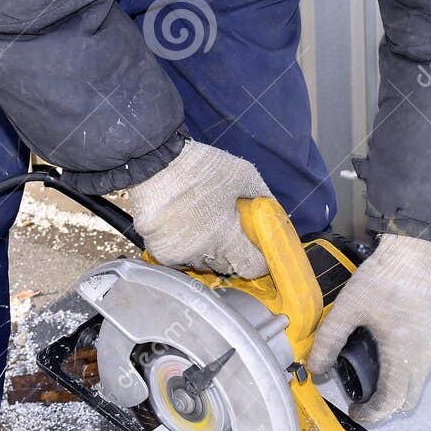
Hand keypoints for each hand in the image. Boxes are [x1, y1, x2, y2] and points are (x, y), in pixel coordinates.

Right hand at [127, 140, 271, 277]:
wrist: (155, 162)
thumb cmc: (199, 167)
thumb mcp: (242, 174)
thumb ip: (262, 196)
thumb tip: (275, 213)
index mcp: (226, 236)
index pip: (251, 268)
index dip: (258, 261)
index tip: (257, 252)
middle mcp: (203, 251)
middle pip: (226, 268)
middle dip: (232, 254)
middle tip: (227, 232)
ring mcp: (180, 255)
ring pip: (202, 264)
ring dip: (207, 252)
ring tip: (202, 226)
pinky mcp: (161, 253)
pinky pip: (180, 261)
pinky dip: (185, 250)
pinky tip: (184, 228)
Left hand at [307, 233, 430, 423]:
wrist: (418, 250)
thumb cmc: (384, 278)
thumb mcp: (348, 308)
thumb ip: (329, 340)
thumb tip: (315, 368)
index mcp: (404, 354)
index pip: (391, 401)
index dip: (372, 414)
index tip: (356, 411)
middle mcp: (425, 356)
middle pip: (409, 399)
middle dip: (386, 406)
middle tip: (364, 400)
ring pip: (419, 383)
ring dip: (398, 390)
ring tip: (374, 379)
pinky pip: (425, 366)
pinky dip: (408, 373)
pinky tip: (389, 357)